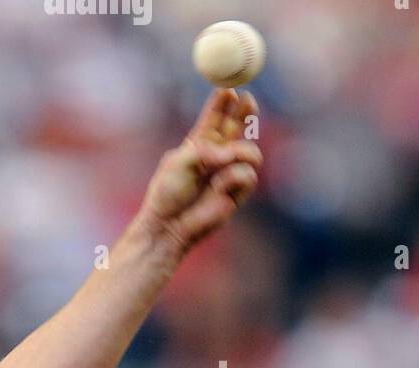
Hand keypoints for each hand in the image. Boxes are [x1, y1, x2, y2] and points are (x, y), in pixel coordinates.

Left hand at [138, 89, 262, 255]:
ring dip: (239, 153)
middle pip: (237, 128)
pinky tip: (218, 189)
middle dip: (244, 112)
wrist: (169, 226)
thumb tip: (232, 151)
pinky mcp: (238, 191)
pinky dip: (233, 178)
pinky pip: (248, 174)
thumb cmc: (167, 194)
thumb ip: (205, 149)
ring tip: (222, 164)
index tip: (228, 89)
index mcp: (197, 146)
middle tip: (247, 100)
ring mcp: (228, 173)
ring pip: (250, 151)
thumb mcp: (179, 162)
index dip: (222, 104)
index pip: (214, 120)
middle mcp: (215, 157)